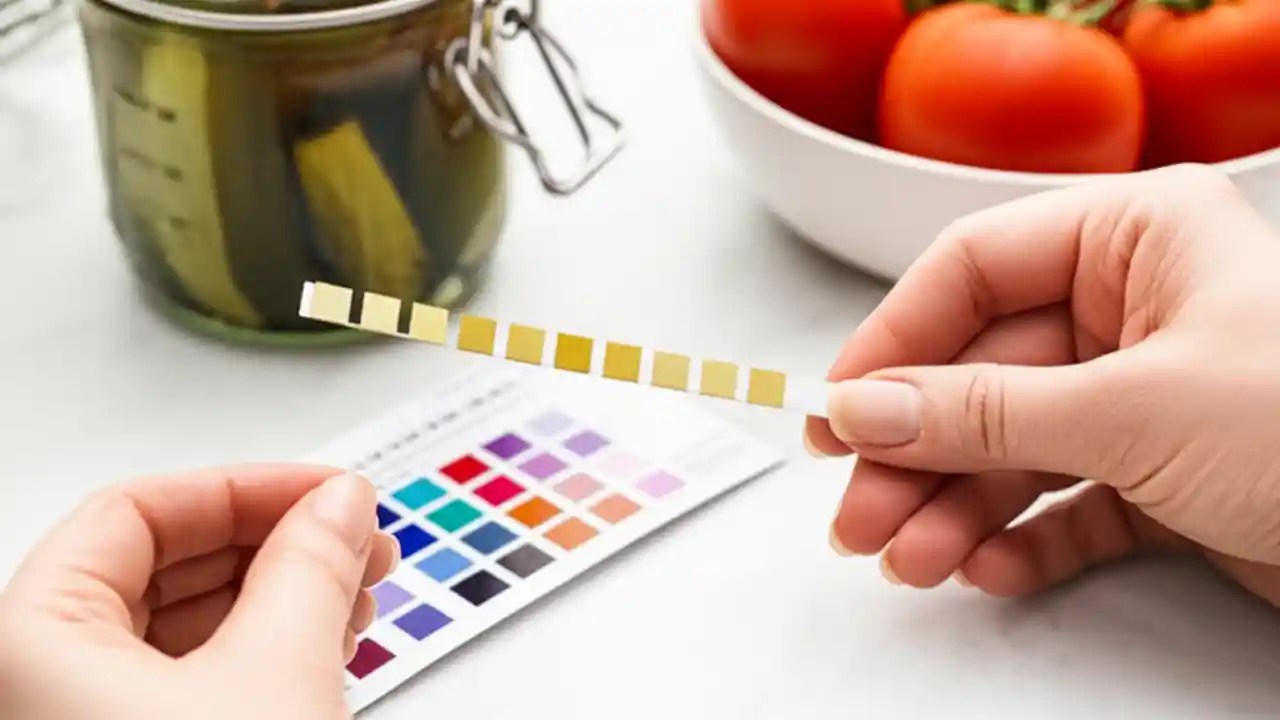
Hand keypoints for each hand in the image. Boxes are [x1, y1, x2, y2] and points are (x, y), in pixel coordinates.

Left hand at [0, 465, 397, 719]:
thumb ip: (311, 566)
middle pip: (161, 567)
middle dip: (276, 545)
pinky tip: (326, 646)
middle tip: (352, 537)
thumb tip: (339, 504)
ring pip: (184, 629)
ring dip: (283, 599)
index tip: (325, 489)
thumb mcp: (278, 671)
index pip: (133, 511)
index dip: (246, 488)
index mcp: (30, 643)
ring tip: (356, 593)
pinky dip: (264, 656)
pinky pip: (192, 685)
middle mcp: (40, 684)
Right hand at [806, 164, 1279, 605]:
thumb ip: (983, 412)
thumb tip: (865, 409)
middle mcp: (1135, 307)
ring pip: (1015, 446)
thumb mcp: (1133, 408)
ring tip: (909, 561)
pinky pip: (1065, 501)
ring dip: (954, 508)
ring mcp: (1145, 394)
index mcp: (1135, 237)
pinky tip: (983, 570)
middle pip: (981, 372)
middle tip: (857, 511)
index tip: (838, 407)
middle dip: (915, 451)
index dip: (894, 342)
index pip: (972, 271)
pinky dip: (1021, 541)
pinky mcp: (1162, 475)